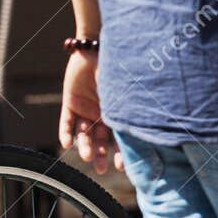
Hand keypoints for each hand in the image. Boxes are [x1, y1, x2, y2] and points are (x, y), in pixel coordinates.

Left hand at [59, 49, 121, 173]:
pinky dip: (66, 132)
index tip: (123, 167)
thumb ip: (132, 112)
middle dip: (100, 155)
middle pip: (100, 141)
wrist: (98, 47)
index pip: (120, 138)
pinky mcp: (70, 101)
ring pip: (84, 133)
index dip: (122, 154)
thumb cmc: (118, 69)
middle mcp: (101, 114)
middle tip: (100, 170)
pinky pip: (66, 121)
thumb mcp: (126, 94)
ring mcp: (85, 108)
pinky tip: (67, 143)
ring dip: (84, 146)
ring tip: (86, 156)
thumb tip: (151, 136)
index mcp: (118, 113)